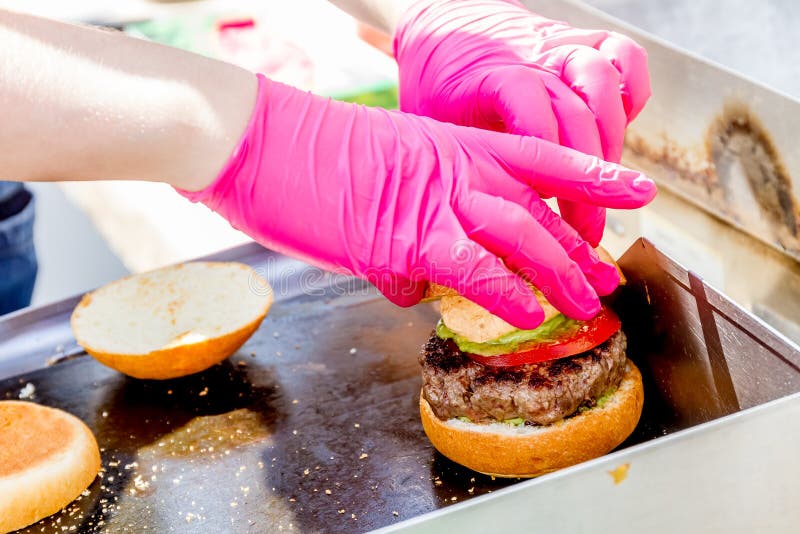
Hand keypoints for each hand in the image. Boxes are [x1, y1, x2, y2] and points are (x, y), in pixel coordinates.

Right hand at [178, 75, 654, 327]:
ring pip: (520, 235)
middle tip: (607, 276)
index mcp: (452, 144)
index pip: (541, 155)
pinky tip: (530, 317)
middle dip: (579, 245)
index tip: (634, 188)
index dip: (593, 173)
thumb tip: (413, 285)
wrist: (263, 142)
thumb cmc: (310, 155)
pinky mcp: (406, 238)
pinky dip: (505, 294)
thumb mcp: (376, 173)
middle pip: (539, 206)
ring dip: (558, 274)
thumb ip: (407, 225)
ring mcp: (435, 201)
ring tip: (586, 305)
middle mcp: (456, 168)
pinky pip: (472, 269)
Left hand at [394, 0, 650, 245]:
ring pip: (604, 82)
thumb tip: (462, 215)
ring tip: (605, 191)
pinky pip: (625, 57)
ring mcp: (561, 46)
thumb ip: (449, 159)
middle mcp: (530, 55)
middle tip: (585, 229)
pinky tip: (618, 135)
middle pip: (574, 107)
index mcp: (489, 72)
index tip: (548, 197)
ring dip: (612, 142)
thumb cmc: (436, 84)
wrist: (447, 28)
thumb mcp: (428, 122)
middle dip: (587, 175)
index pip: (524, 94)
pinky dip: (632, 95)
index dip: (542, 141)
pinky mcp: (584, 43)